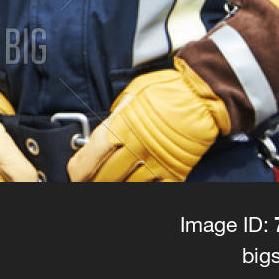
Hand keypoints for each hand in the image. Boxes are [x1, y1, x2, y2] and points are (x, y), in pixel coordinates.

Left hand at [67, 64, 227, 181]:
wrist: (203, 96)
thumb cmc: (167, 89)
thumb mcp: (131, 95)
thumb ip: (116, 115)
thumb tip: (105, 129)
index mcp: (122, 126)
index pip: (91, 157)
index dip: (80, 169)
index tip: (76, 172)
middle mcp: (137, 147)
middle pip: (105, 176)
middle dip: (93, 180)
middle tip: (88, 180)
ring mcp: (156, 162)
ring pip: (127, 186)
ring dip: (115, 185)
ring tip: (109, 182)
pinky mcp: (175, 172)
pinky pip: (154, 189)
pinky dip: (142, 188)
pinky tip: (133, 184)